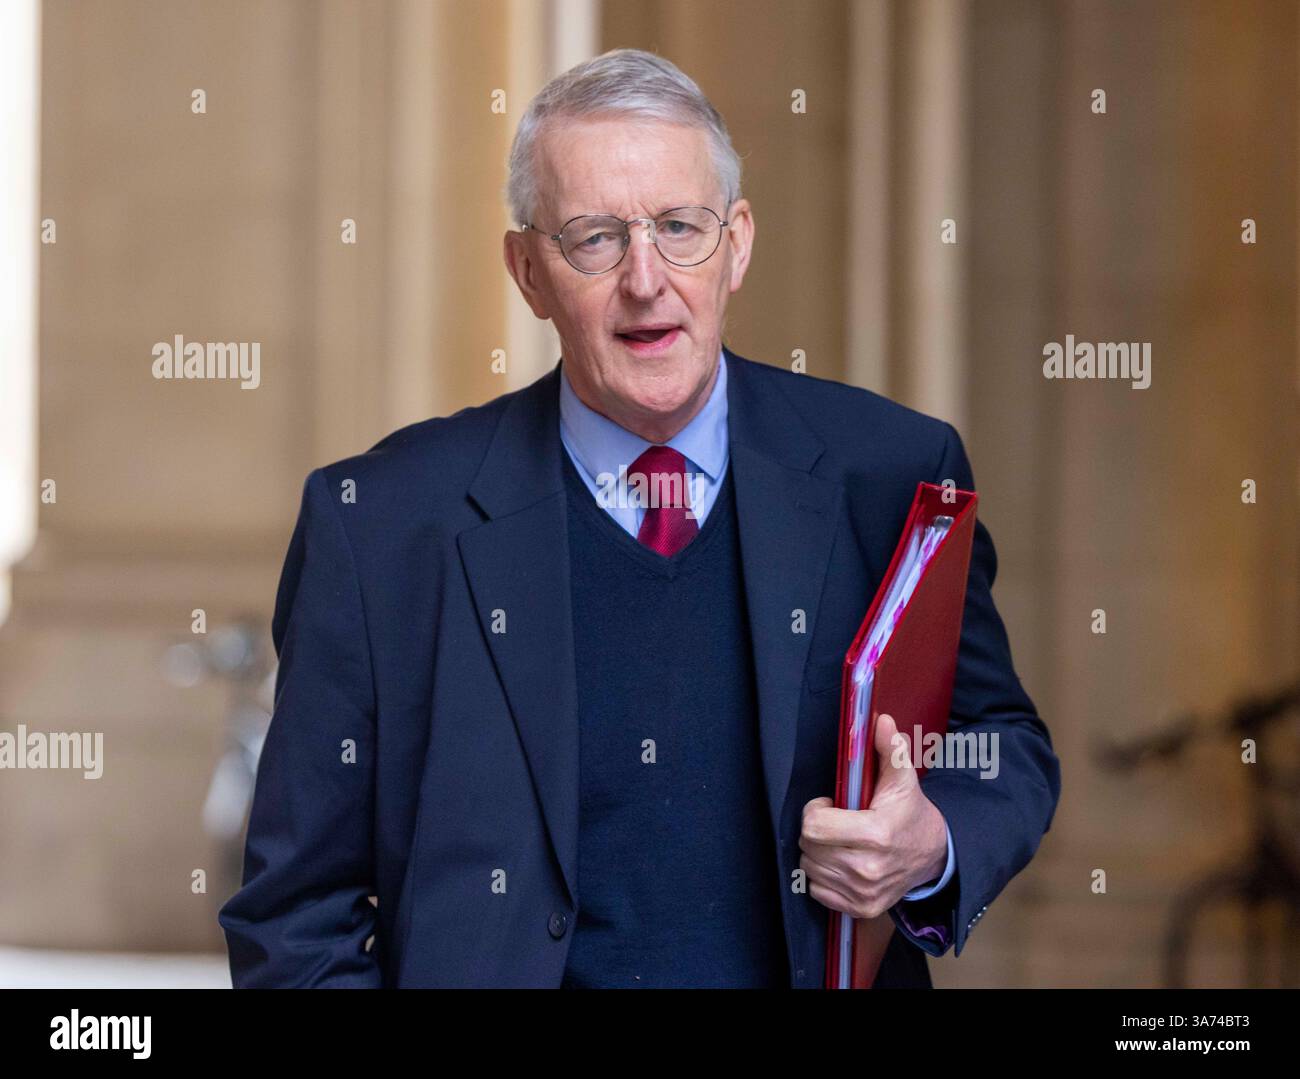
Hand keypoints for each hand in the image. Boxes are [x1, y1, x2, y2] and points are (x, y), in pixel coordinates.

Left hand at [799, 711, 948, 918]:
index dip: (817, 810)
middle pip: (808, 846)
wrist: (934, 858)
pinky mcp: (859, 908)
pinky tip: (842, 861)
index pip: (813, 826)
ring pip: (809, 867)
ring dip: (818, 852)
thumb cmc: (910, 815)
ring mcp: (863, 893)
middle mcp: (867, 869)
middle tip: (836, 822)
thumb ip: (890, 750)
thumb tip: (881, 721)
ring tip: (841, 841)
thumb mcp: (903, 780)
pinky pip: (817, 890)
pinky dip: (824, 875)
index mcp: (875, 835)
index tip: (832, 805)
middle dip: (816, 829)